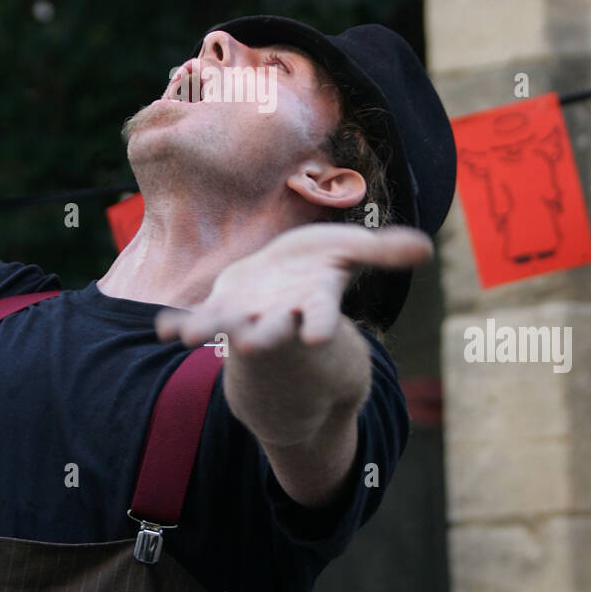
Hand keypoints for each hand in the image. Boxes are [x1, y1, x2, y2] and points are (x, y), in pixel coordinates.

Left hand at [155, 222, 433, 352]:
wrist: (283, 281)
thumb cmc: (320, 266)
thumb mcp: (350, 252)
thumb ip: (383, 252)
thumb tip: (426, 247)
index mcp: (313, 302)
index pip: (320, 314)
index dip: (319, 323)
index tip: (315, 335)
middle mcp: (281, 315)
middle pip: (274, 329)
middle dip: (265, 335)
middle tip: (254, 343)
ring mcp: (250, 315)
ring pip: (231, 327)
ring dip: (212, 330)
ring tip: (189, 336)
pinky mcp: (222, 309)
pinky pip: (200, 320)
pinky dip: (182, 325)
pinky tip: (164, 329)